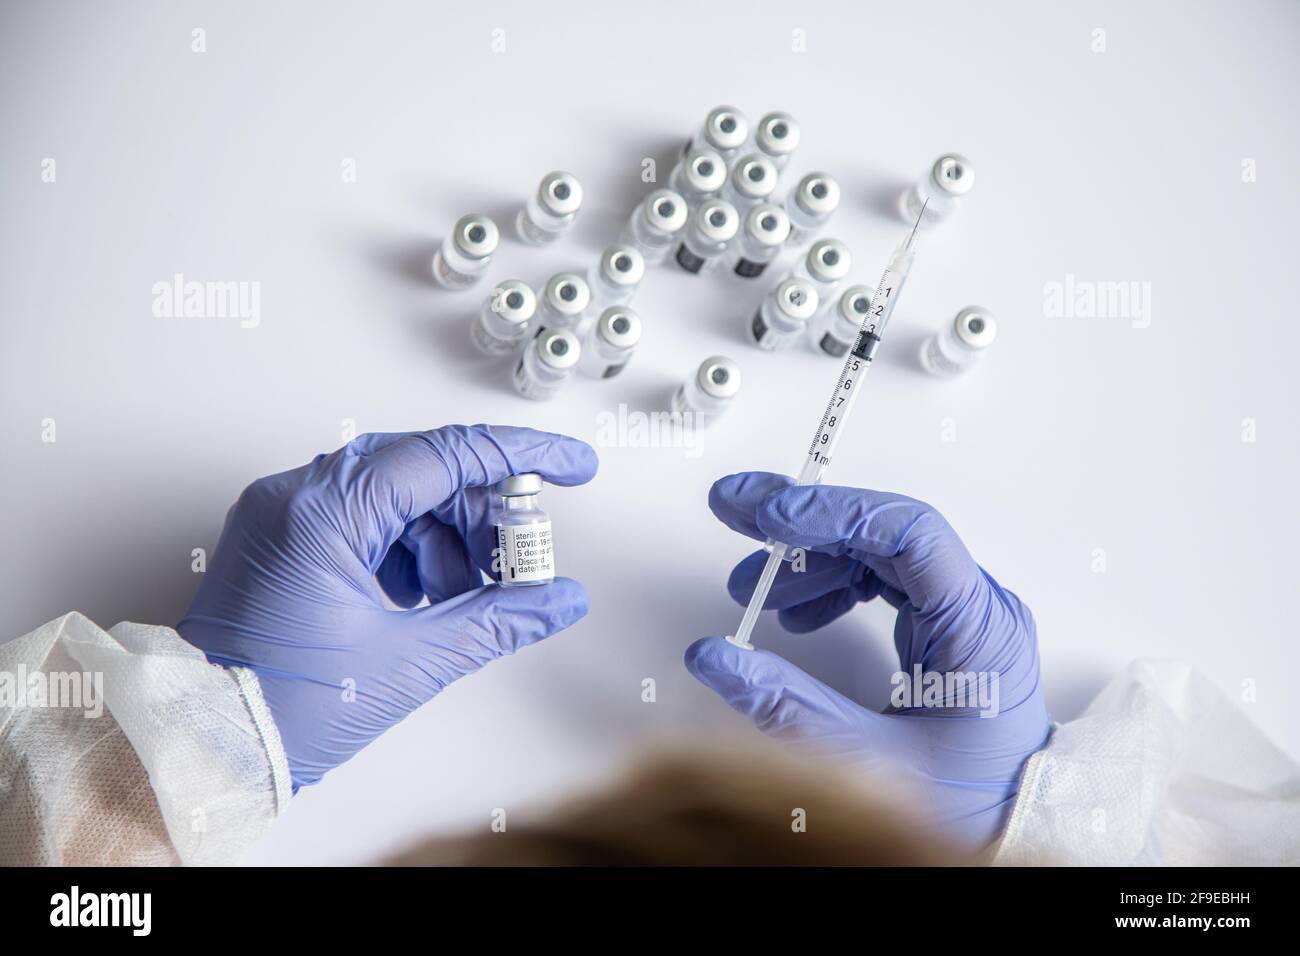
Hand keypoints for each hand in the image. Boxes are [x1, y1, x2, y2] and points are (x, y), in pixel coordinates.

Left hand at [179, 424, 596, 789]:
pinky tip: (424, 596)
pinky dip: (407, 547)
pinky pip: (365, 517)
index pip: (446, 454)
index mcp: (323, 511)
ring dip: (446, 536)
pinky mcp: (282, 537)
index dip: (521, 456)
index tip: (569, 465)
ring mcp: (284, 513)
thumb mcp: (409, 661)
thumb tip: (560, 598)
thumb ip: (497, 620)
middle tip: (517, 561)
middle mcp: (297, 495)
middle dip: (481, 513)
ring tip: (463, 595)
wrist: (203, 744)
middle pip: (424, 469)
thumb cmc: (279, 708)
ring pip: (397, 493)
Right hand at [686, 472, 1049, 850]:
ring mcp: (959, 617)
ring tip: (749, 585)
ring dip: (808, 558)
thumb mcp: (870, 764)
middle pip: (883, 531)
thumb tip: (716, 657)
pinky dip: (830, 586)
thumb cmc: (971, 806)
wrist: (1010, 831)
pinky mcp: (942, 631)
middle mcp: (975, 609)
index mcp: (978, 629)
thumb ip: (788, 707)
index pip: (909, 534)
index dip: (836, 514)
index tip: (773, 516)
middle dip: (804, 521)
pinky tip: (793, 613)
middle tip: (738, 509)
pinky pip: (881, 583)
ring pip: (876, 554)